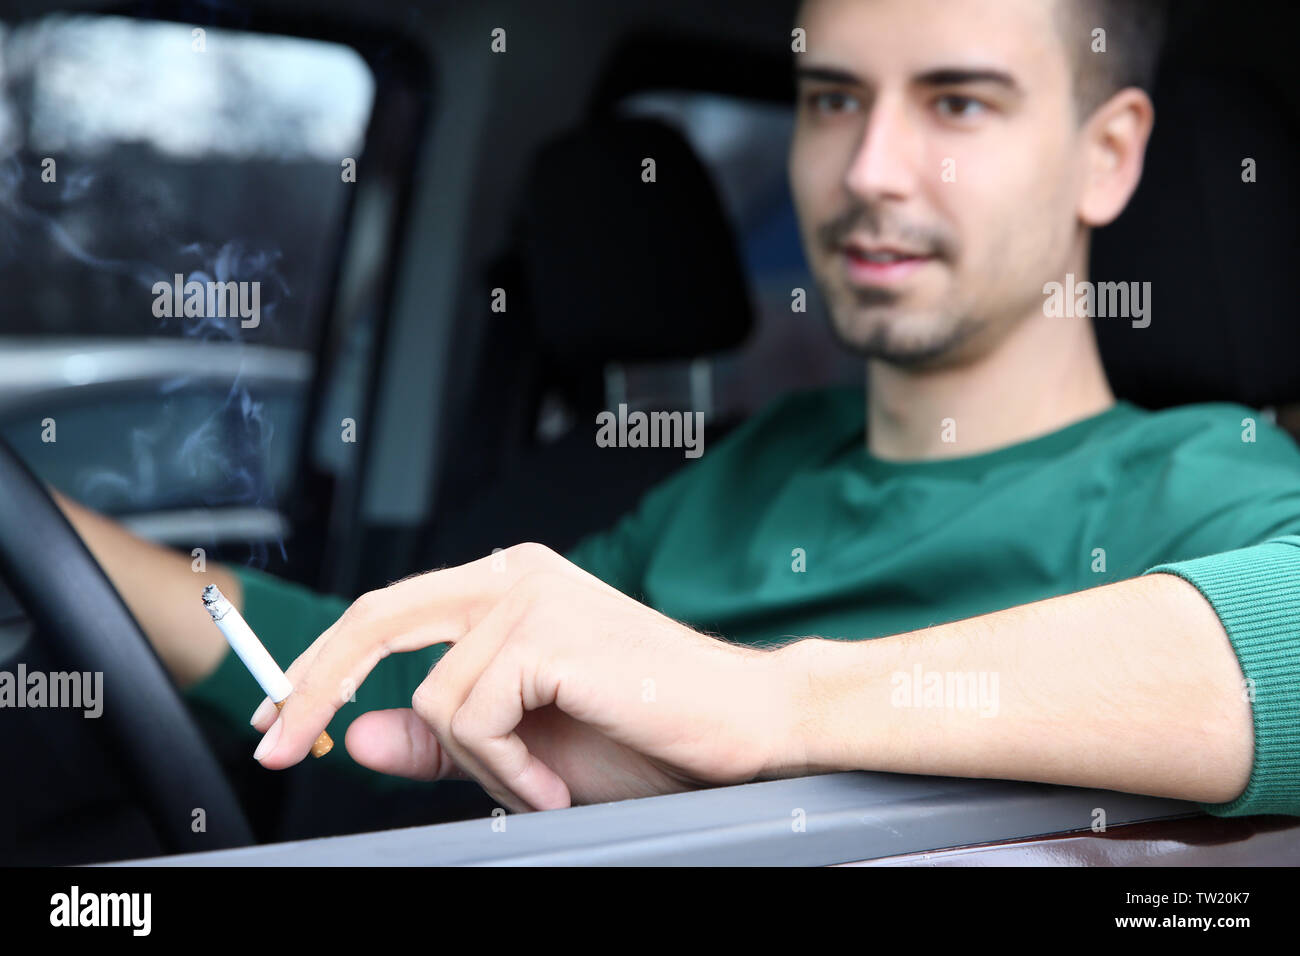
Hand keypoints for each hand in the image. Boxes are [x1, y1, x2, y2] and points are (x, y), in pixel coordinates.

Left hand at [250, 543, 803, 810]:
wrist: (745, 728)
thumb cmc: (649, 732)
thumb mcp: (520, 747)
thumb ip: (441, 738)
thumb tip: (357, 736)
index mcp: (507, 586)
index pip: (387, 611)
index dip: (320, 663)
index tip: (277, 716)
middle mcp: (514, 573)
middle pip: (377, 620)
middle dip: (313, 687)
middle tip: (278, 746)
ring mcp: (531, 593)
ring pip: (435, 696)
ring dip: (480, 767)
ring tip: (541, 786)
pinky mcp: (548, 628)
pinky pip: (472, 715)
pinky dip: (506, 769)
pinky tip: (556, 780)